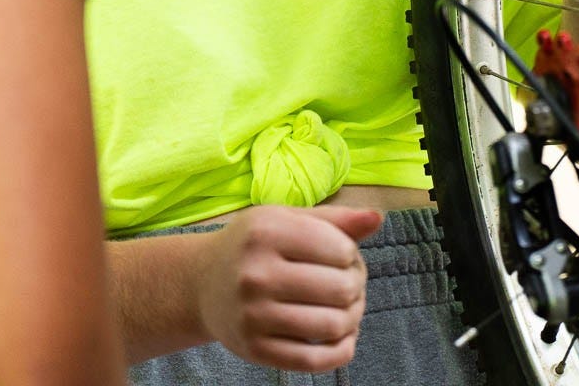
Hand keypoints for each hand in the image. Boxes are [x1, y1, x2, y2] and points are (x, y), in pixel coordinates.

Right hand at [195, 205, 381, 370]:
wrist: (201, 283)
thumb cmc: (253, 245)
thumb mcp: (285, 219)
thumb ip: (334, 219)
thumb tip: (377, 217)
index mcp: (266, 232)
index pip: (341, 249)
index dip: (352, 255)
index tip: (342, 257)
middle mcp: (256, 274)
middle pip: (341, 289)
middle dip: (357, 287)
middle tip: (349, 285)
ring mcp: (253, 315)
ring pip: (333, 326)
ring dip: (353, 319)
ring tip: (347, 309)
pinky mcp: (255, 349)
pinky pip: (314, 361)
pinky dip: (341, 351)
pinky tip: (342, 338)